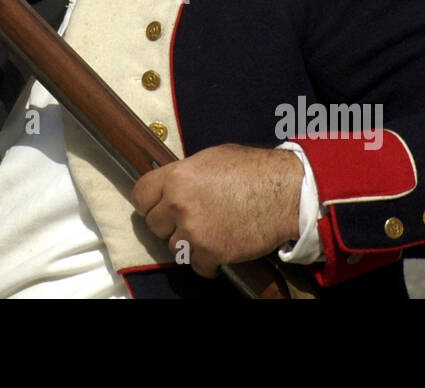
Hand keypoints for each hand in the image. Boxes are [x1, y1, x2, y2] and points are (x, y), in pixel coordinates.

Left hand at [132, 144, 302, 277]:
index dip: (149, 203)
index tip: (157, 208)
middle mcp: (178, 203)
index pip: (140, 195)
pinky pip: (196, 266)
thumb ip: (185, 174)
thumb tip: (172, 183)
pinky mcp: (210, 252)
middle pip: (154, 225)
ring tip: (208, 234)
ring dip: (188, 244)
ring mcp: (193, 230)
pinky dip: (207, 263)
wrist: (285, 192)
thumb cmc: (254, 171)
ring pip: (173, 247)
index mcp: (176, 176)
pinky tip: (219, 250)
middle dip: (170, 225)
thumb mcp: (211, 159)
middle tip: (189, 221)